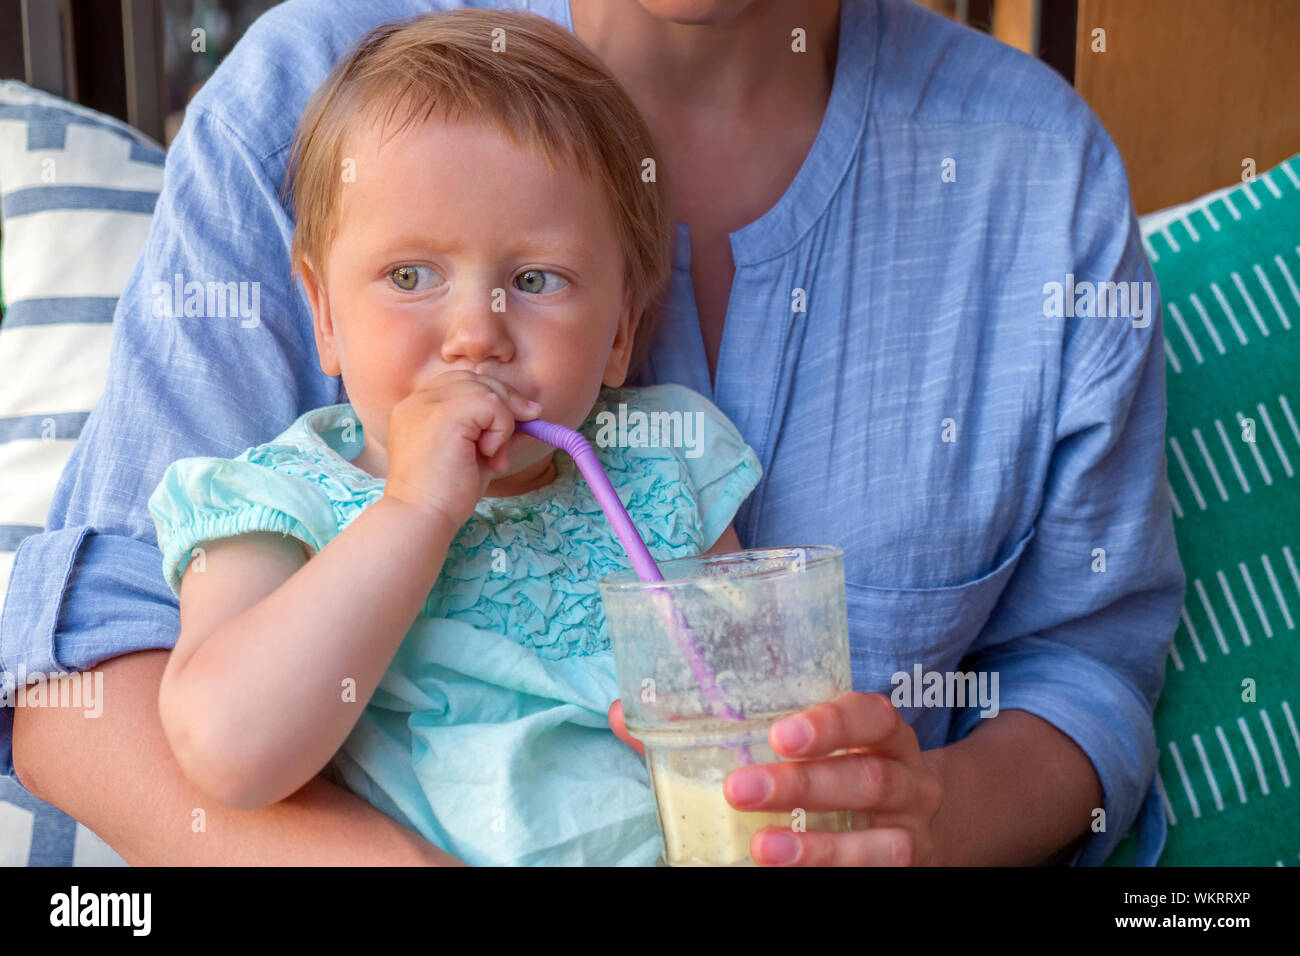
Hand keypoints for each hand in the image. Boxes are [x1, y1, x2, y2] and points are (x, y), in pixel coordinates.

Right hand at [383, 370, 541, 527]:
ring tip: (495, 456)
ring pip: (486, 390)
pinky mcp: (444, 414)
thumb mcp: (477, 456)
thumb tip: (533, 415)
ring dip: (503, 421)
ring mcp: (427, 404)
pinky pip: (491, 404)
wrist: (422, 518)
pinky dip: (502, 428)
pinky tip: (490, 455)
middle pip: (474, 379)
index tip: (516, 421)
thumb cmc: (445, 495)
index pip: (461, 382)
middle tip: (524, 430)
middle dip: (507, 402)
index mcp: (417, 407)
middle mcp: (417, 400)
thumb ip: (499, 433)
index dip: (492, 396)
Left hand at [608, 692, 942, 865]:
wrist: (921, 821)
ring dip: (818, 846)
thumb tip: (624, 714)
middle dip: (805, 785)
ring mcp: (911, 830)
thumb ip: (726, 728)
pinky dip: (835, 876)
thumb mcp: (805, 741)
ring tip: (761, 849)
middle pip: (868, 779)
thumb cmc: (839, 767)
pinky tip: (788, 874)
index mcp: (882, 733)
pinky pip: (877, 877)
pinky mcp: (908, 870)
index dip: (831, 723)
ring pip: (881, 841)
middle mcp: (909, 778)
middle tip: (739, 789)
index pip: (870, 716)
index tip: (780, 733)